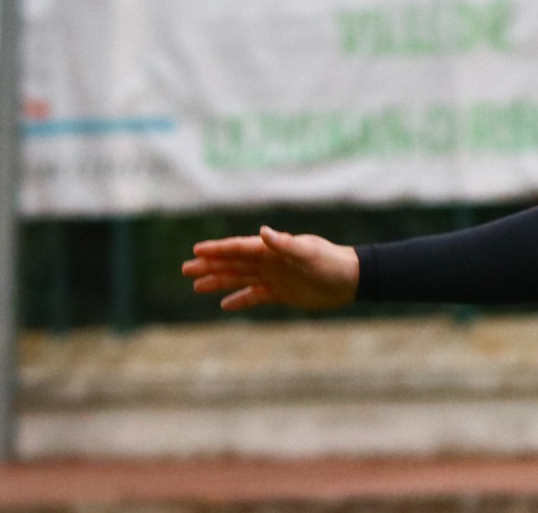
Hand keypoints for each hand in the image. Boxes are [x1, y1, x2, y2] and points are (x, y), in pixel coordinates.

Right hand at [182, 226, 358, 311]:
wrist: (351, 280)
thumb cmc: (332, 263)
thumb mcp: (308, 253)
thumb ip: (285, 244)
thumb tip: (263, 232)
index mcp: (273, 249)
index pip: (239, 247)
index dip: (218, 249)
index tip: (196, 250)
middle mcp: (270, 261)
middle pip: (233, 263)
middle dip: (209, 265)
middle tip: (185, 269)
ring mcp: (274, 276)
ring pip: (239, 279)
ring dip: (219, 282)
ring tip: (196, 287)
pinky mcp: (281, 292)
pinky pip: (255, 296)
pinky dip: (240, 299)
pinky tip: (224, 305)